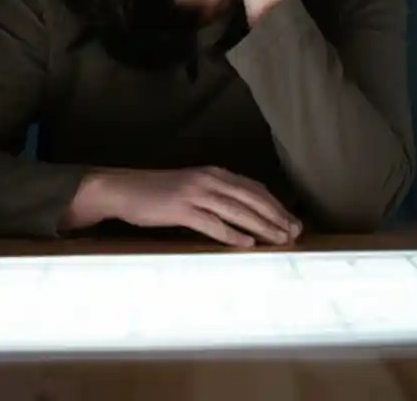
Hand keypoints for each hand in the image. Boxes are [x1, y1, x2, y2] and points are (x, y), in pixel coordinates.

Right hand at [89, 166, 302, 247]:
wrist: (121, 189)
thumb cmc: (155, 192)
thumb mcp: (190, 187)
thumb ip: (214, 195)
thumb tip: (240, 213)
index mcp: (213, 173)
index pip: (253, 189)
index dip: (275, 205)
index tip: (291, 220)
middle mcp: (209, 179)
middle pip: (252, 198)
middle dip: (276, 216)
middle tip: (294, 232)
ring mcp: (195, 193)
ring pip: (238, 210)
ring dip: (262, 226)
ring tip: (279, 239)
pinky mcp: (181, 209)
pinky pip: (212, 223)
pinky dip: (232, 234)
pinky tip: (247, 243)